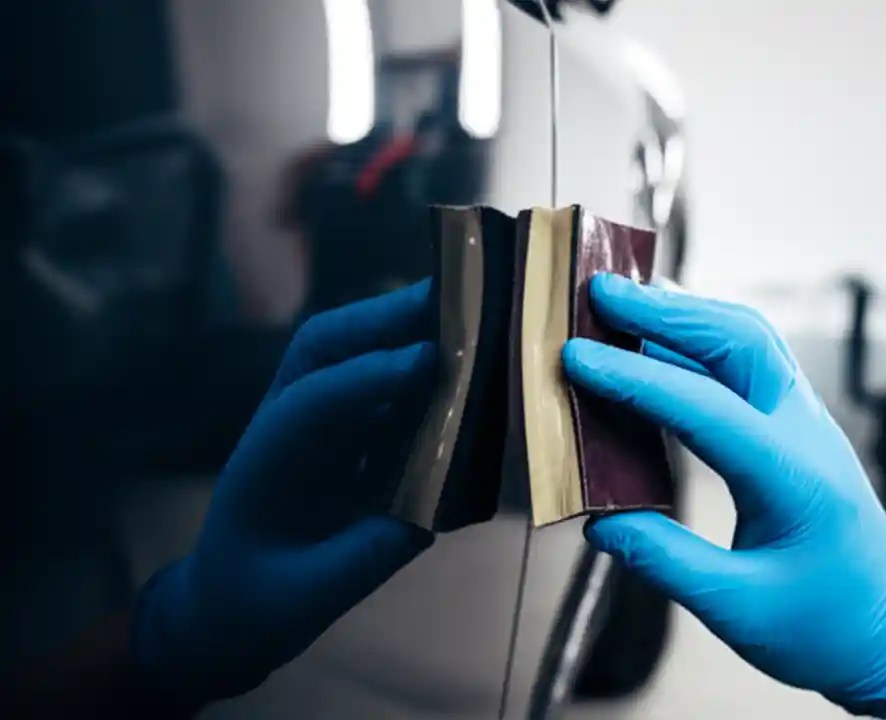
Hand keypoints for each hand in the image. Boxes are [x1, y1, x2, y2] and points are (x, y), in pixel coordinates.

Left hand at [132, 281, 436, 702]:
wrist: (221, 617)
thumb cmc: (254, 609)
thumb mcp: (309, 596)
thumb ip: (367, 553)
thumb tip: (434, 509)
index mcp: (262, 465)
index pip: (310, 404)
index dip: (368, 379)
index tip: (429, 360)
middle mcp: (283, 429)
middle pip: (322, 348)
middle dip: (382, 319)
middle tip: (453, 298)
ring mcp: (308, 430)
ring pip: (345, 358)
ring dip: (399, 333)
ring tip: (464, 318)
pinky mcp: (335, 442)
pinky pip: (371, 390)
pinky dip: (412, 372)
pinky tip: (458, 369)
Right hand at [563, 274, 885, 718]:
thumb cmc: (830, 626)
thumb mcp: (739, 610)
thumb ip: (666, 562)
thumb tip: (602, 523)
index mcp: (795, 478)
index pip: (705, 407)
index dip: (635, 379)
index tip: (579, 358)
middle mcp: (806, 434)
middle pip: (740, 340)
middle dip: (668, 310)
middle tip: (602, 292)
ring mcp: (806, 424)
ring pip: (748, 340)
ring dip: (686, 314)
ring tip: (624, 302)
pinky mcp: (795, 429)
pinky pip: (748, 365)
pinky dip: (699, 342)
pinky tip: (660, 344)